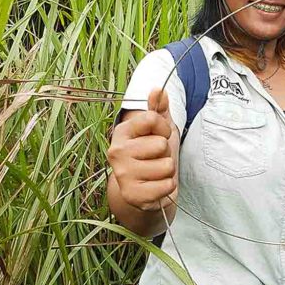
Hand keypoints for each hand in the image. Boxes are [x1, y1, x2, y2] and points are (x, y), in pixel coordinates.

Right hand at [109, 86, 178, 211]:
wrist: (142, 191)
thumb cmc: (151, 156)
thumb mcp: (157, 130)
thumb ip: (158, 109)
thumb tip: (158, 89)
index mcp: (121, 133)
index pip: (152, 119)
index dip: (164, 128)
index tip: (160, 135)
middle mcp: (116, 152)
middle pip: (161, 144)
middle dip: (166, 153)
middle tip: (156, 158)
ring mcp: (123, 174)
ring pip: (166, 166)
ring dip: (168, 171)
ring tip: (156, 172)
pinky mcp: (133, 195)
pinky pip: (167, 185)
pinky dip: (167, 187)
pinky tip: (156, 186)